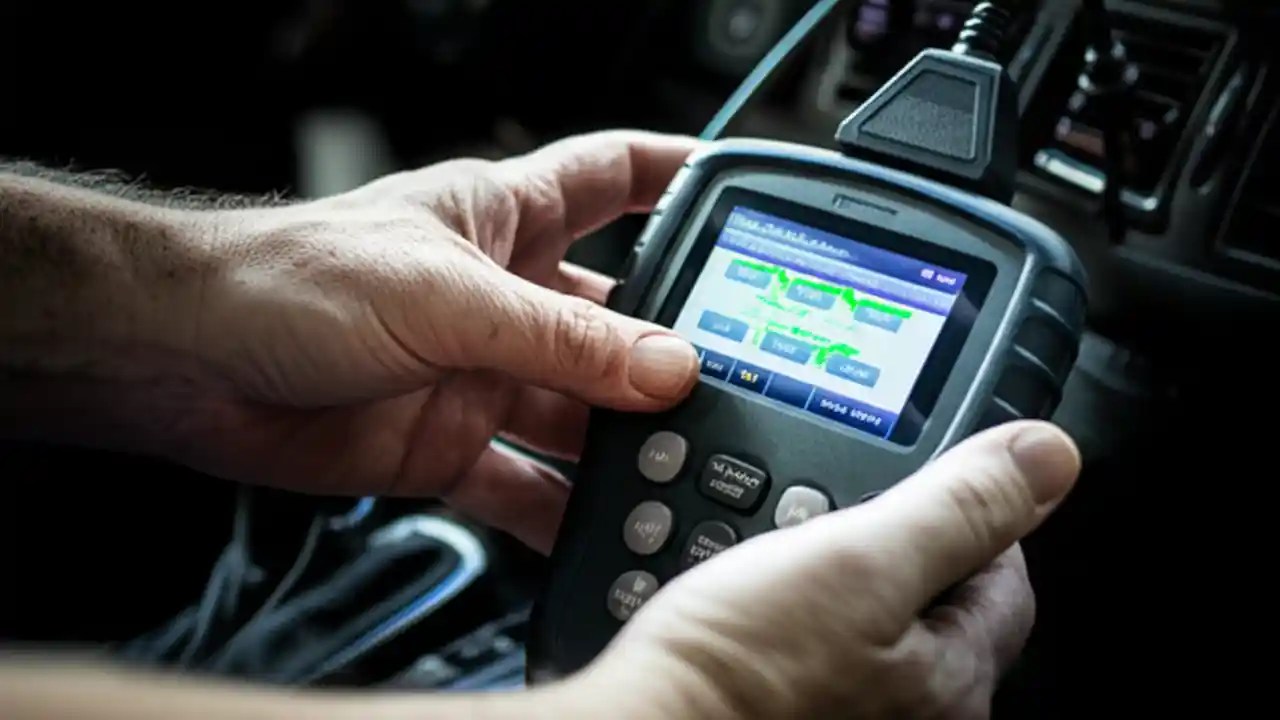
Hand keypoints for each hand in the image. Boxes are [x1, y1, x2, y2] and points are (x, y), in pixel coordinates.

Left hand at [148, 131, 701, 550]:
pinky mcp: (448, 446)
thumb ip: (562, 340)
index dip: (681, 179)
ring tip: (681, 471)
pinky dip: (562, 514)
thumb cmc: (290, 280)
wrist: (186, 364)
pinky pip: (526, 487)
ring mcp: (480, 375)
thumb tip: (667, 367)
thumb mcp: (449, 298)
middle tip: (733, 385)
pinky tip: (602, 532)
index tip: (744, 199)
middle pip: (617, 318)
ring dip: (625, 444)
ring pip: (580, 413)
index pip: (614, 179)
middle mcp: (504, 299)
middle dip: (672, 349)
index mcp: (506, 221)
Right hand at [580, 420, 1080, 719]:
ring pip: (865, 622)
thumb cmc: (742, 674)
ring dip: (829, 572)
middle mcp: (913, 712)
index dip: (967, 506)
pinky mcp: (791, 714)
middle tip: (834, 502)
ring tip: (779, 542)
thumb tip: (1048, 457)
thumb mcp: (862, 562)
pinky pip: (809, 648)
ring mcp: (852, 718)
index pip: (1001, 571)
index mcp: (953, 677)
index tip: (925, 472)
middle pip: (932, 601)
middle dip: (890, 541)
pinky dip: (787, 612)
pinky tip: (748, 600)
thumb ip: (958, 507)